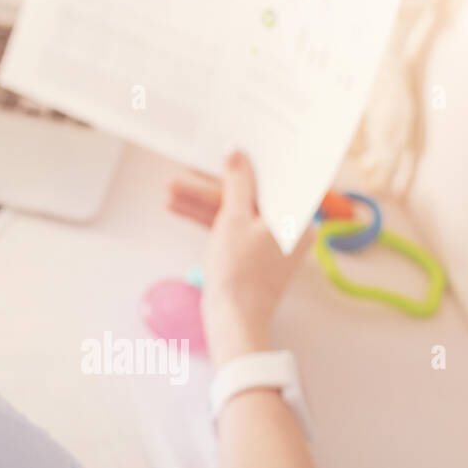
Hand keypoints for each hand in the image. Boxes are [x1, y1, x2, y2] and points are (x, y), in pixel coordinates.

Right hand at [167, 152, 312, 364]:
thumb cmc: (239, 272)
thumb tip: (237, 153)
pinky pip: (232, 228)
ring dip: (201, 202)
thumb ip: (237, 183)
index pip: (271, 179)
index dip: (247, 163)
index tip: (224, 150)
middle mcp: (289, 228)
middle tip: (184, 174)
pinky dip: (208, 220)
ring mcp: (270, 242)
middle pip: (248, 195)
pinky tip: (180, 209)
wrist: (233, 317)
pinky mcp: (253, 253)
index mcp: (296, 217)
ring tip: (170, 193)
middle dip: (211, 187)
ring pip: (235, 211)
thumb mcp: (234, 219)